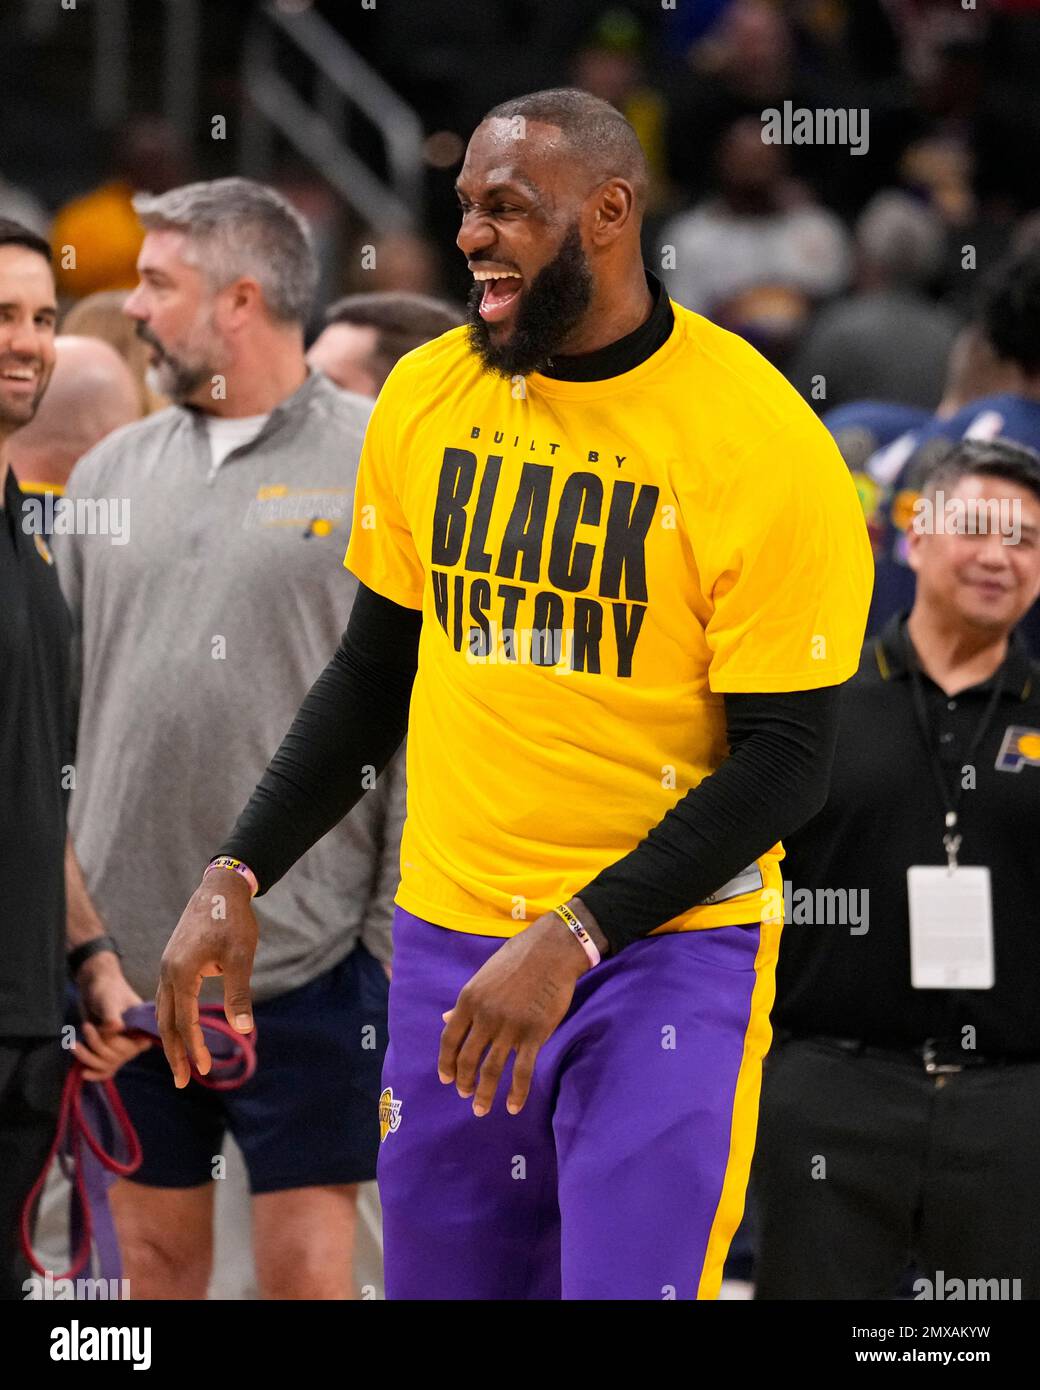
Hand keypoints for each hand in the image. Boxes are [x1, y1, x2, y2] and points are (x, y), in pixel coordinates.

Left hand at [73, 953, 150, 1080]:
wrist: (95, 987)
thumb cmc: (107, 990)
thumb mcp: (109, 1001)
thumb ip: (112, 1016)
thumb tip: (116, 1029)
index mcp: (142, 1029)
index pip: (134, 1048)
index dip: (117, 1044)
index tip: (104, 1030)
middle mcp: (134, 1041)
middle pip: (116, 1058)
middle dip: (98, 1045)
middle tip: (87, 1026)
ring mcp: (120, 1048)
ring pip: (106, 1065)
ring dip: (88, 1057)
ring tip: (74, 1044)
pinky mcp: (106, 1050)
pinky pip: (104, 1069)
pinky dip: (95, 1073)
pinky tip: (83, 1073)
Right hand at [156, 870, 258, 1088]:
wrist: (220, 888)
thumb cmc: (233, 921)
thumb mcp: (240, 958)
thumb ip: (239, 994)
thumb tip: (244, 1030)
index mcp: (181, 972)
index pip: (184, 1021)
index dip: (194, 1047)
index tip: (204, 1070)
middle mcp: (167, 971)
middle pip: (165, 1021)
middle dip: (175, 1052)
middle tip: (183, 1082)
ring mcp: (167, 966)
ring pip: (163, 1010)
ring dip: (171, 1037)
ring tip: (182, 1062)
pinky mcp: (173, 961)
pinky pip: (167, 997)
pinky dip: (172, 1018)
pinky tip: (182, 1028)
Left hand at [437, 903, 598, 1117]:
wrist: (552, 950)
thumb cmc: (517, 959)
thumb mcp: (483, 976)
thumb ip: (466, 1003)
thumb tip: (445, 1020)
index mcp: (469, 999)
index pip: (449, 1039)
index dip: (445, 1062)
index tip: (445, 1079)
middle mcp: (485, 1015)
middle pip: (467, 1058)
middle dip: (463, 1081)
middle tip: (465, 1094)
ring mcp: (510, 1027)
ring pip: (492, 1070)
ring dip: (484, 1094)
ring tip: (481, 1109)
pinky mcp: (535, 1034)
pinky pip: (522, 1071)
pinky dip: (517, 1093)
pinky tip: (513, 1107)